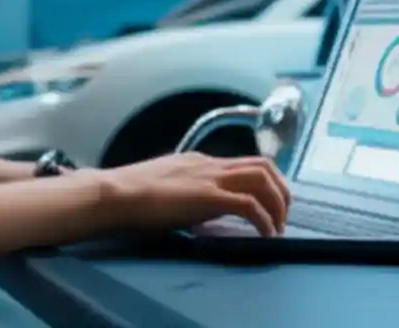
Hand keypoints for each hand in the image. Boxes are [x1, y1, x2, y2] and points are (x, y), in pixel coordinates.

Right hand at [98, 152, 290, 236]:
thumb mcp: (165, 187)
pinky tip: (265, 235)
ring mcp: (211, 177)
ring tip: (278, 227)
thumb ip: (184, 191)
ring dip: (278, 203)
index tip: (268, 205)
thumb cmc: (130, 195)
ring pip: (263, 178)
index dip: (264, 184)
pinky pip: (250, 205)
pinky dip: (264, 220)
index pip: (243, 164)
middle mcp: (210, 164)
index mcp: (199, 161)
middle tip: (282, 216)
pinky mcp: (209, 196)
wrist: (116, 193)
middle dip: (281, 189)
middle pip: (263, 165)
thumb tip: (192, 207)